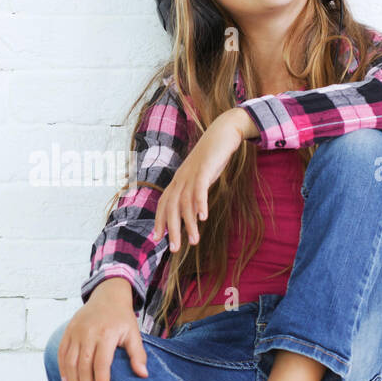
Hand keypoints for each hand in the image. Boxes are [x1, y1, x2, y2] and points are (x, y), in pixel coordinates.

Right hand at [58, 278, 148, 380]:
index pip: (101, 366)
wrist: (107, 295)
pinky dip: (62, 369)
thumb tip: (143, 375)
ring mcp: (76, 332)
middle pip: (84, 367)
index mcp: (106, 335)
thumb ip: (137, 354)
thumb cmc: (122, 317)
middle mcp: (88, 333)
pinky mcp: (68, 331)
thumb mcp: (134, 333)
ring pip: (70, 362)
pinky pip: (62, 353)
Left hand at [153, 109, 249, 252]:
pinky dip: (200, 204)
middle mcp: (181, 177)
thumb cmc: (214, 156)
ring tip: (193, 241)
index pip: (164, 203)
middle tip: (175, 249)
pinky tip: (203, 218)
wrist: (224, 131)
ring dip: (188, 224)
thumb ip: (196, 192)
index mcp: (179, 180)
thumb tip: (194, 212)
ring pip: (185, 202)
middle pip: (171, 207)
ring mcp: (192, 173)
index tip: (158, 238)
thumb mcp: (202, 177)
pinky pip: (199, 189)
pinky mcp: (205, 168)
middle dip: (172, 229)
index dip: (159, 220)